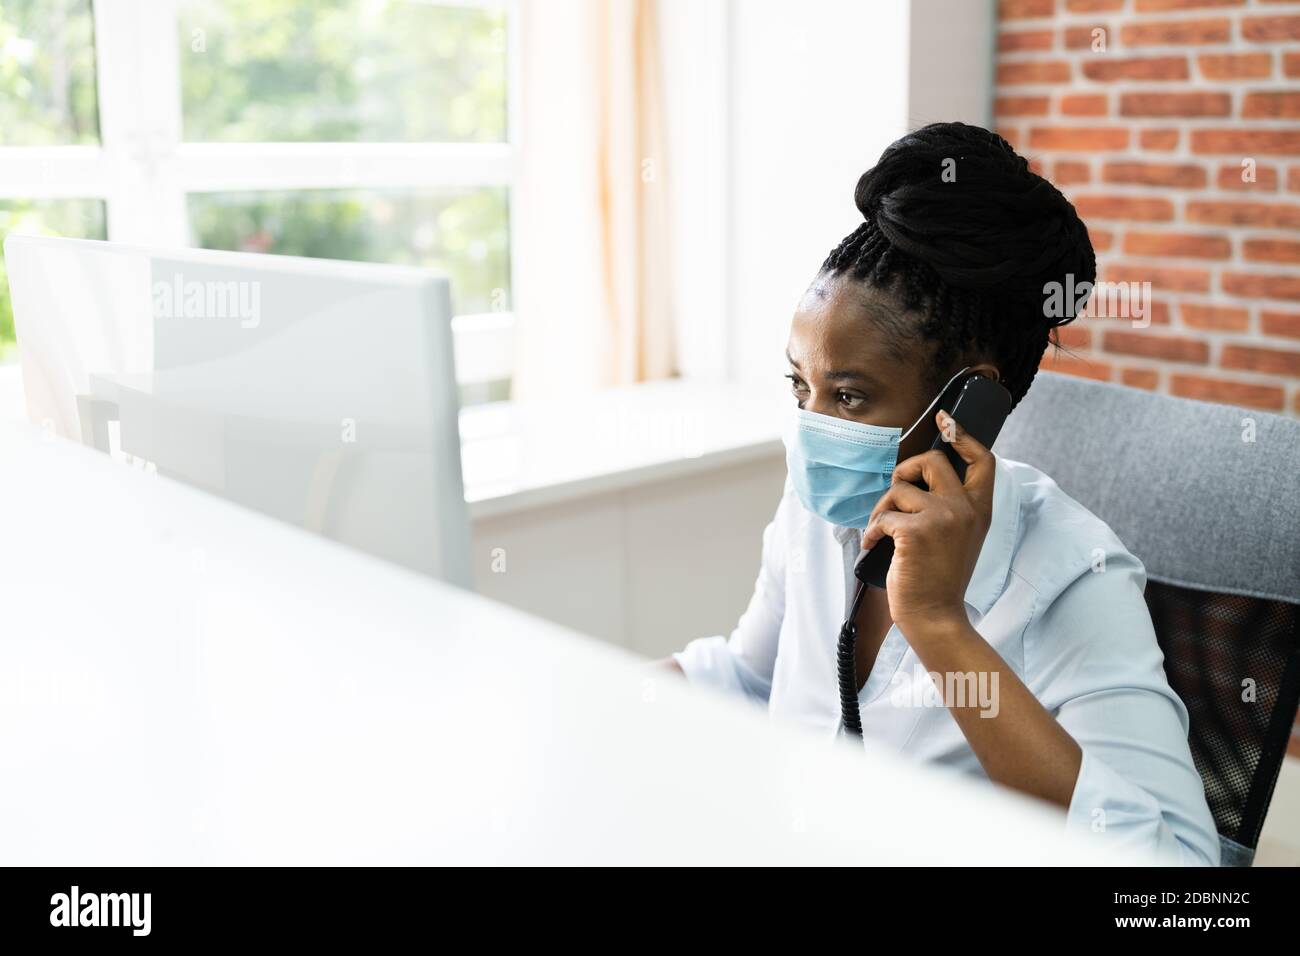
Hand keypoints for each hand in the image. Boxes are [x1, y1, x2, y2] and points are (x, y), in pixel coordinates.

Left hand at [860, 410, 994, 639]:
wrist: (934, 615)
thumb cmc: (938, 578)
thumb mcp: (959, 538)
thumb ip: (951, 508)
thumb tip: (917, 478)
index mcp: (980, 510)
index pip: (982, 460)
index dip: (963, 436)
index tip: (946, 420)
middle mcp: (966, 510)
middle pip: (933, 460)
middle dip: (906, 470)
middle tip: (897, 492)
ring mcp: (943, 518)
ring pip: (900, 488)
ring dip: (882, 508)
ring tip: (881, 532)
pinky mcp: (916, 531)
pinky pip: (884, 515)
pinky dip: (872, 530)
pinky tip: (873, 546)